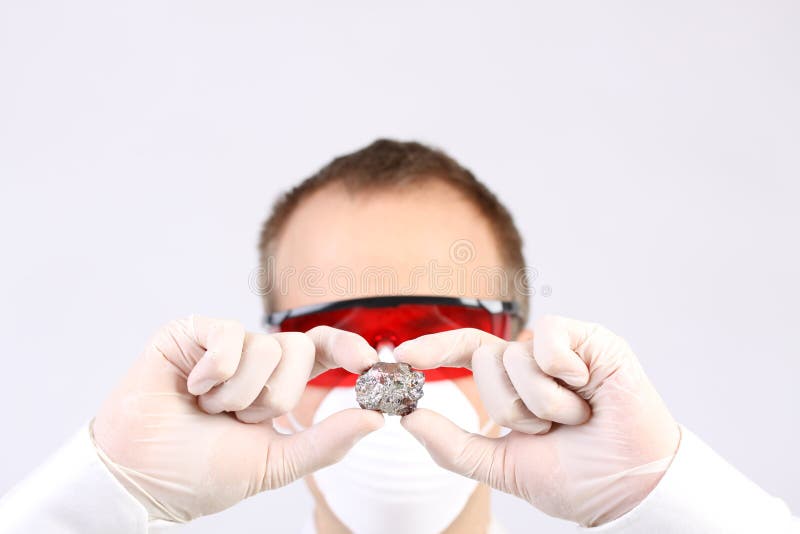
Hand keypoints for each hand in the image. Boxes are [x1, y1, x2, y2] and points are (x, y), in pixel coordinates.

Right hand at [92, 316, 383, 521]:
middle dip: (273, 398)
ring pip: (264, 347)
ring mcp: (224, 342)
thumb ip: (326, 442)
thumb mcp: (275, 462)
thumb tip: (376, 420)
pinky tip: (192, 387)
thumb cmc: (204, 471)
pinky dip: (214, 371)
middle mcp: (256, 358)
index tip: (367, 362)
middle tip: (241, 419)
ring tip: (209, 409)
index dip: (347, 347)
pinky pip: (227, 334)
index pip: (323, 350)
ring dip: (237, 394)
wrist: (143, 476)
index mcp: (280, 383)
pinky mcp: (192, 332)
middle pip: (299, 349)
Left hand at [394, 315, 679, 526]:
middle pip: (486, 362)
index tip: (401, 357)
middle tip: (549, 429)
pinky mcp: (590, 339)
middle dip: (514, 410)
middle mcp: (531, 360)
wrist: (629, 487)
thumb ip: (454, 446)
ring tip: (577, 418)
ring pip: (517, 357)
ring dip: (546, 404)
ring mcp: (560, 348)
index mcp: (511, 383)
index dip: (432, 349)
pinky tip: (589, 391)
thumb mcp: (502, 466)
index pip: (464, 351)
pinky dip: (565, 374)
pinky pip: (549, 339)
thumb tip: (409, 420)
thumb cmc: (575, 477)